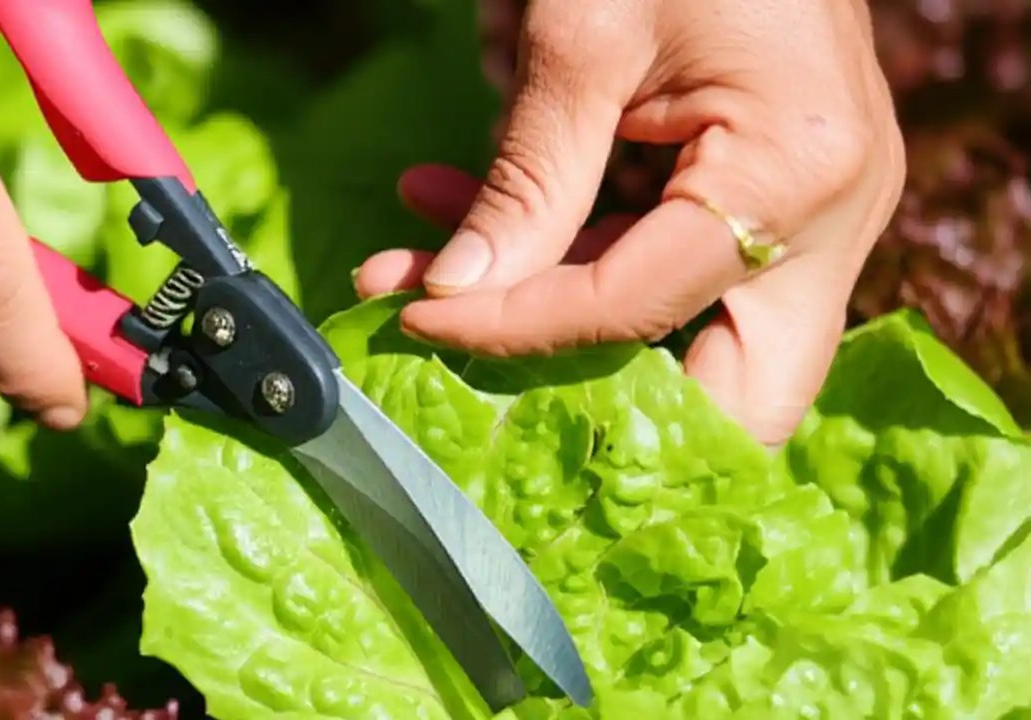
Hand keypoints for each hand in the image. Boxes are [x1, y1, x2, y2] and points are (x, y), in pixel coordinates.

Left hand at [356, 0, 906, 444]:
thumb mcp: (582, 41)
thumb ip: (525, 179)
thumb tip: (451, 294)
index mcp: (793, 172)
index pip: (636, 307)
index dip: (516, 328)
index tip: (418, 320)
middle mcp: (828, 219)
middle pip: (738, 395)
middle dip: (607, 411)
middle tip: (484, 381)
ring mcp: (810, 220)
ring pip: (693, 343)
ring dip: (555, 317)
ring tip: (426, 266)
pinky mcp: (770, 206)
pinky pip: (670, 273)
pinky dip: (572, 257)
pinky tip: (471, 219)